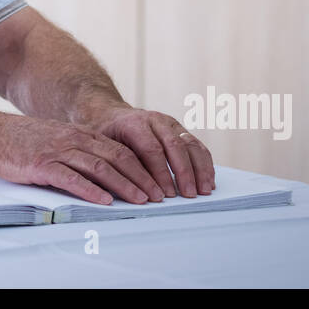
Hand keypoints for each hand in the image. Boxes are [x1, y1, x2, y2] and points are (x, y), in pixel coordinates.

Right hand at [0, 114, 166, 204]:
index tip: (158, 184)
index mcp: (81, 135)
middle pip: (117, 158)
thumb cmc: (23, 141)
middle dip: (142, 178)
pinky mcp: (42, 164)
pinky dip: (91, 190)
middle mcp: (74, 140)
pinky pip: (72, 177)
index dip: (142, 168)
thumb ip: (79, 152)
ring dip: (124, 185)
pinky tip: (105, 200)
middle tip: (159, 196)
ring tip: (141, 200)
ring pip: (100, 167)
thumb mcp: (57, 140)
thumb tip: (104, 174)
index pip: (121, 151)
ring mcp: (59, 151)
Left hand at [77, 104, 215, 197]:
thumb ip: (116, 164)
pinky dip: (204, 163)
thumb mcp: (101, 147)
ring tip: (204, 190)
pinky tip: (208, 180)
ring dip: (199, 168)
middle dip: (183, 173)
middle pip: (174, 145)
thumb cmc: (103, 135)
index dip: (160, 173)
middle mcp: (154, 119)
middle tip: (188, 196)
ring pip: (189, 143)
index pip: (151, 149)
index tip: (166, 195)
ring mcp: (168, 122)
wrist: (107, 113)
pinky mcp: (178, 128)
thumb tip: (127, 191)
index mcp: (132, 123)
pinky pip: (196, 144)